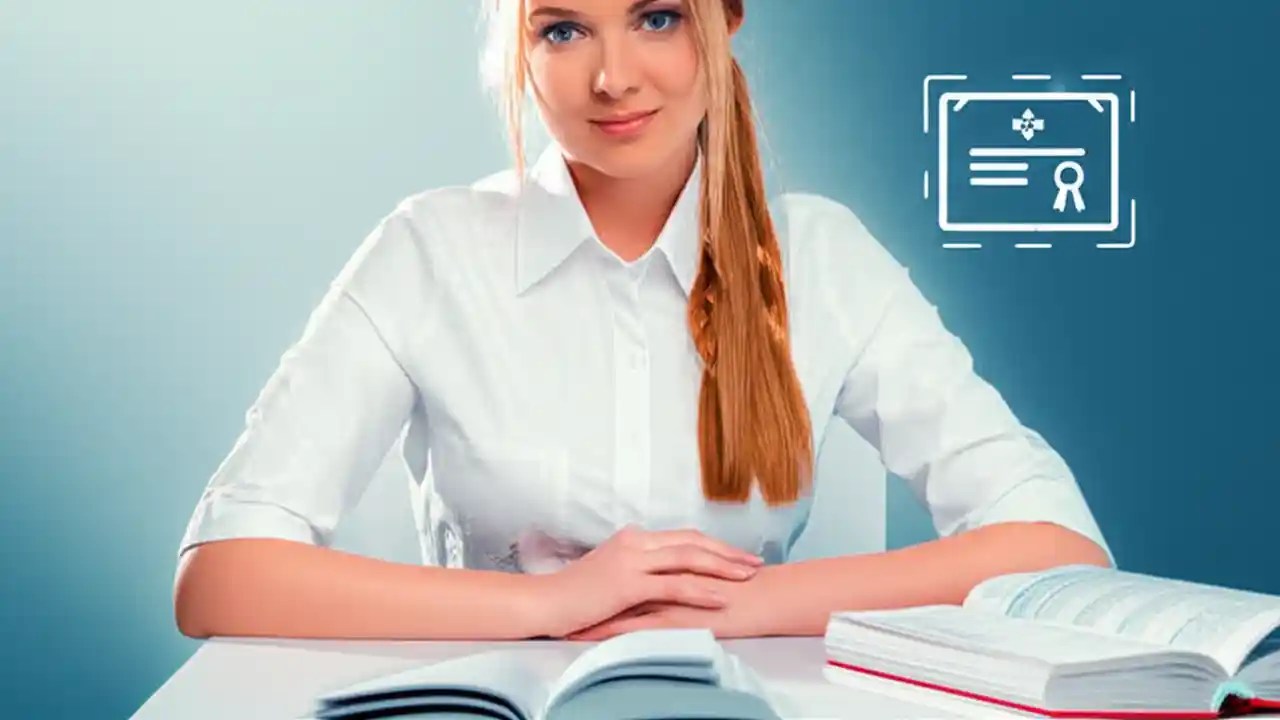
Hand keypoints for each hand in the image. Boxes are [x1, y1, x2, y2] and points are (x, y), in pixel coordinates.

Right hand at [527, 525, 762, 638]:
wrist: (545, 601)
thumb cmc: (575, 594)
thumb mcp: (610, 572)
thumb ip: (636, 568)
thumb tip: (661, 575)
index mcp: (634, 538)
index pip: (683, 536)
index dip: (714, 545)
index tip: (738, 555)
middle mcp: (636, 542)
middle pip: (692, 542)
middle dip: (727, 552)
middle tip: (755, 562)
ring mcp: (632, 561)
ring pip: (688, 558)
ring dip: (722, 567)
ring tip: (747, 577)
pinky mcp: (628, 584)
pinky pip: (673, 585)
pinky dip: (701, 590)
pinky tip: (720, 598)